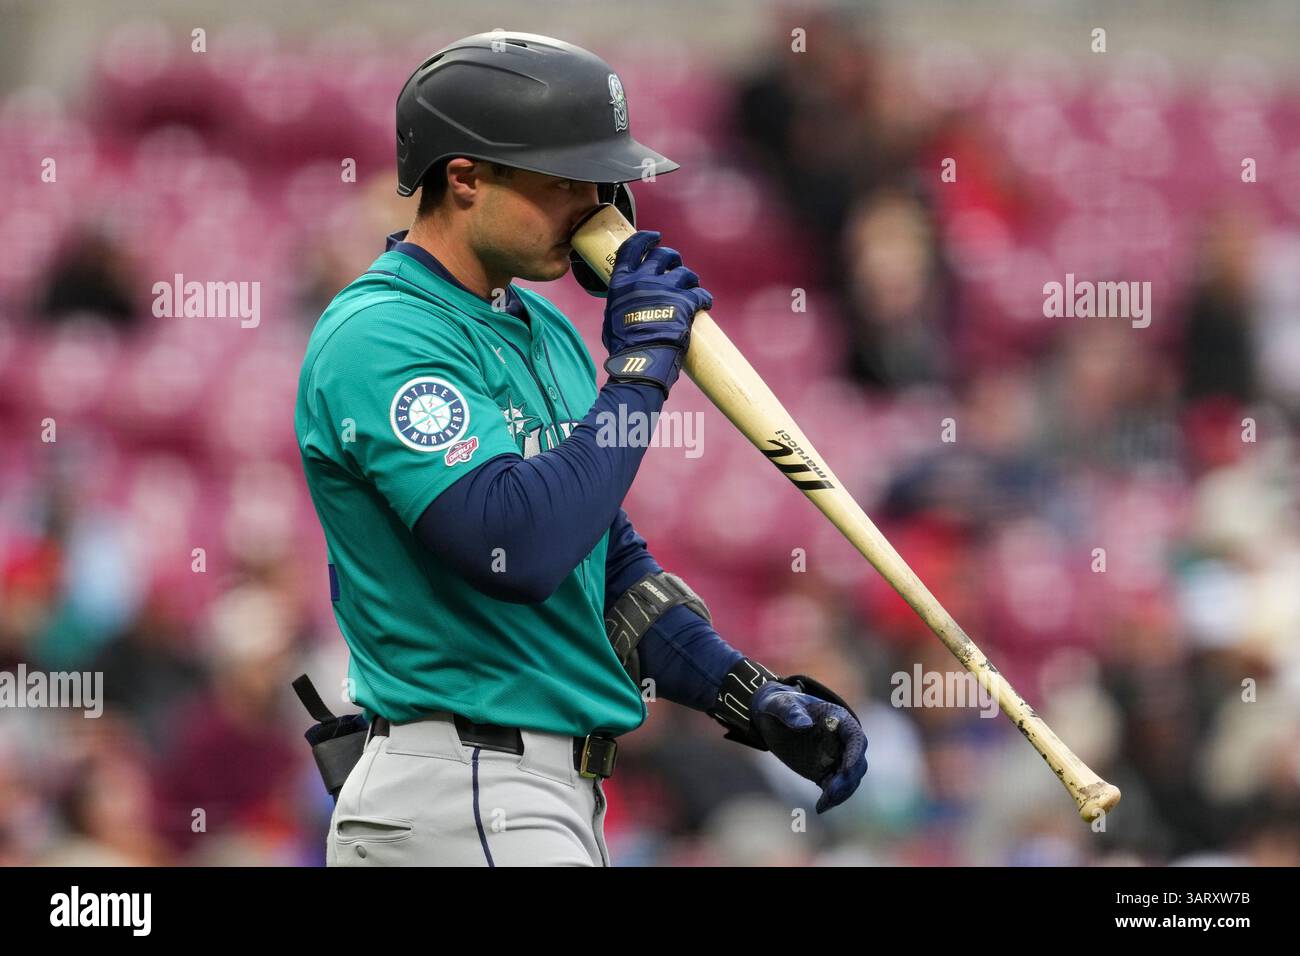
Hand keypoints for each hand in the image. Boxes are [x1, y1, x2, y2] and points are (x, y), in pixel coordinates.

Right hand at [601, 230, 712, 394]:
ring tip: (691, 289)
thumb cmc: (623, 347)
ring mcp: (665, 290)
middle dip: (672, 259)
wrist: (641, 362)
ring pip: (685, 273)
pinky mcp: (685, 303)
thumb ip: (620, 303)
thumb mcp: (611, 319)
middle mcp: (643, 280)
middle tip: (676, 267)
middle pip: (662, 255)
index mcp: (622, 282)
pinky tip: (705, 304)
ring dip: (690, 280)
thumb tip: (624, 303)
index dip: (645, 239)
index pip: (632, 249)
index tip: (655, 236)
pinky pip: (700, 294)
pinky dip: (704, 299)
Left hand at [751, 679, 867, 813]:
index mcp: (838, 719)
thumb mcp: (780, 705)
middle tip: (831, 792)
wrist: (771, 717)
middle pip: (857, 763)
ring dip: (841, 793)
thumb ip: (791, 712)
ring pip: (849, 779)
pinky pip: (834, 788)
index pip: (855, 738)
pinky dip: (831, 799)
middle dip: (848, 779)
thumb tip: (804, 725)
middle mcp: (842, 740)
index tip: (847, 770)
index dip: (854, 754)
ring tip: (824, 803)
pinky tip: (820, 807)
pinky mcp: (824, 771)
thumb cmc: (779, 705)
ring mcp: (835, 757)